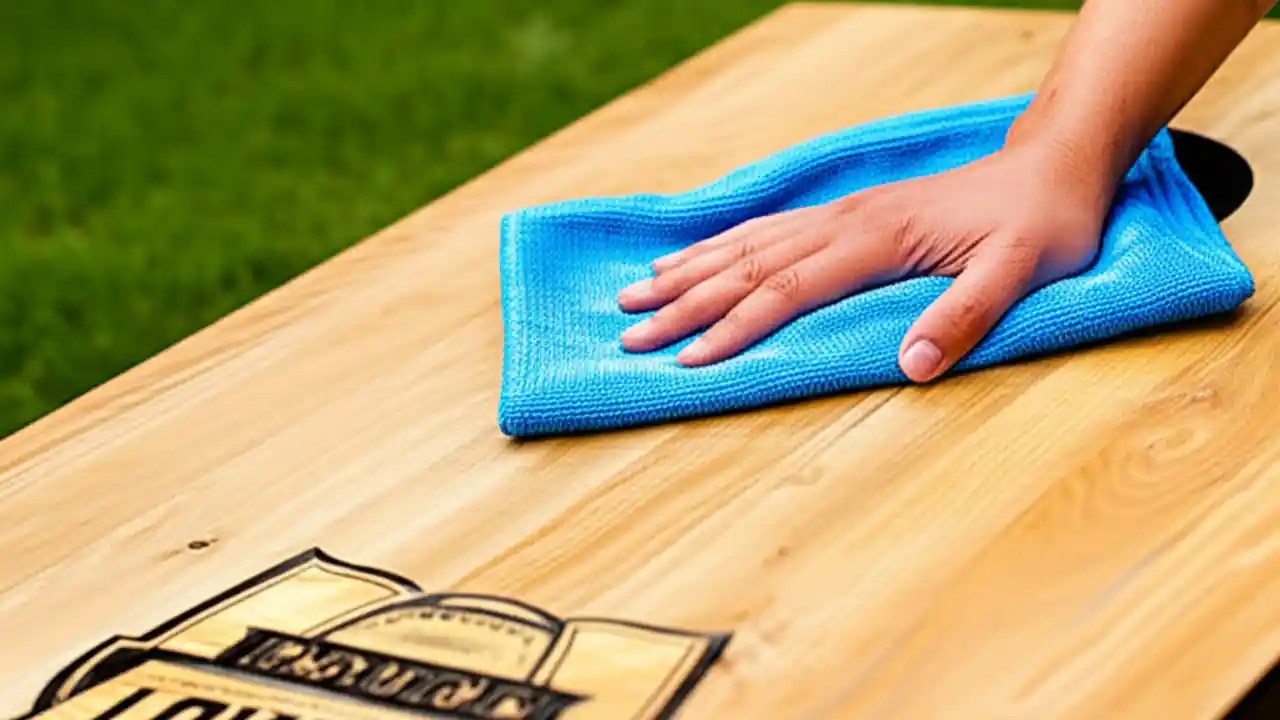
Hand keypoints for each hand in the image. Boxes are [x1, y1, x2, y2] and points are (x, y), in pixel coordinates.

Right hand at [616, 141, 1111, 381]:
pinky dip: (723, 245)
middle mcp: (847, 222)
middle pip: (749, 266)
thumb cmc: (1042, 224)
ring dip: (690, 270)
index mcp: (877, 240)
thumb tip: (911, 368)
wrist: (1053, 166)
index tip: (687, 361)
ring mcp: (843, 214)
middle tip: (630, 334)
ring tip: (635, 290)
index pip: (788, 290)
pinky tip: (698, 256)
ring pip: (749, 244)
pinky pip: (770, 228)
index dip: (735, 328)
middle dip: (686, 303)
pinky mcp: (849, 213)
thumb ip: (965, 316)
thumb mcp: (1023, 272)